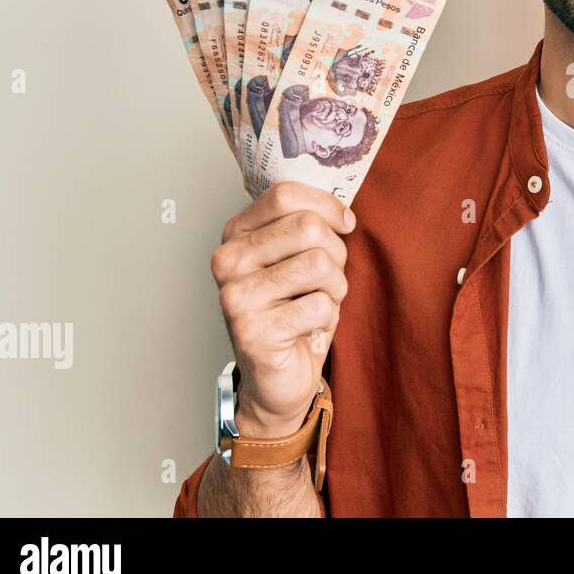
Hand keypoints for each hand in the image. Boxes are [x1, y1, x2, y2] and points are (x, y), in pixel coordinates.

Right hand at [210, 181, 355, 437]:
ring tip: (316, 303)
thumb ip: (308, 226)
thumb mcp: (299, 258)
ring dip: (335, 287)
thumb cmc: (295, 311)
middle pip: (308, 227)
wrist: (276, 378)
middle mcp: (228, 261)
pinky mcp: (252, 331)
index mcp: (237, 234)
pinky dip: (327, 317)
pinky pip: (320, 305)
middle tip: (325, 280)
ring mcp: (236, 296)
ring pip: (319, 264)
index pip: (285, 194)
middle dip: (335, 254)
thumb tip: (342, 210)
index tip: (345, 224)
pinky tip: (307, 328)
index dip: (327, 205)